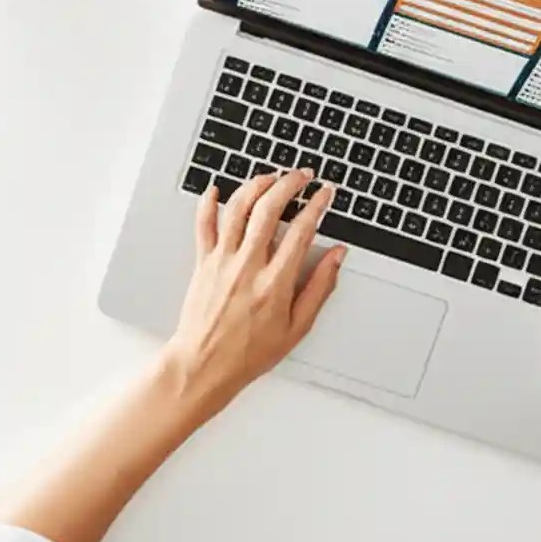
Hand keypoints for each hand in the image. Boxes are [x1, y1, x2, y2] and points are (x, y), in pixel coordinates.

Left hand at [164, 169, 345, 408]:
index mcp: (275, 283)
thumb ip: (319, 288)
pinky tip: (216, 189)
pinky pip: (203, 224)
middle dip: (289, 183)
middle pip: (269, 208)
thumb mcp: (297, 328)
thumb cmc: (248, 353)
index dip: (317, 205)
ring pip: (238, 208)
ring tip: (271, 177)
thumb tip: (337, 257)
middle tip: (302, 176)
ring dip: (256, 184)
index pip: (301, 230)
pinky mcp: (203, 262)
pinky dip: (208, 202)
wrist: (203, 365)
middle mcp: (248, 266)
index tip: (326, 194)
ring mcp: (222, 261)